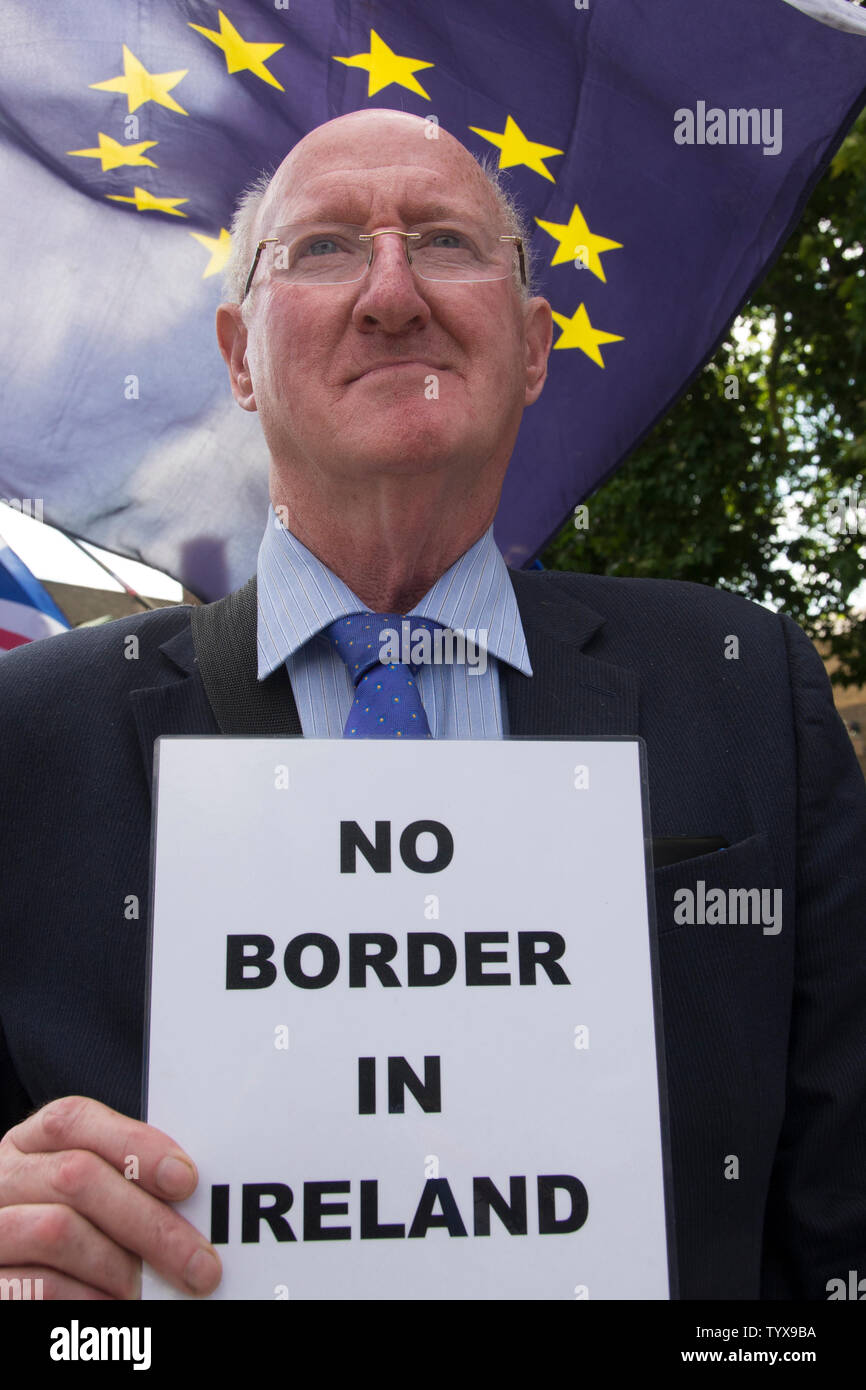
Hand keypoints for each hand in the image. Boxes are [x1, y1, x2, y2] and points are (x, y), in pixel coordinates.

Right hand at [0, 1096, 221, 1298]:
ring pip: (57, 1230)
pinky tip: (112, 1307)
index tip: (186, 1180)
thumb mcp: (92, 1195)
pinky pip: (37, 1286)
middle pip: (77, 1177)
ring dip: (116, 1264)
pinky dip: (86, 1299)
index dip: (134, 1145)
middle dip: (148, 1221)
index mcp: (30, 1143)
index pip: (74, 1120)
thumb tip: (192, 1202)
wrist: (22, 1277)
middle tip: (198, 1264)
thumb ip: (126, 1184)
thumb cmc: (72, 1233)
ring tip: (144, 1289)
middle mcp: (4, 1177)